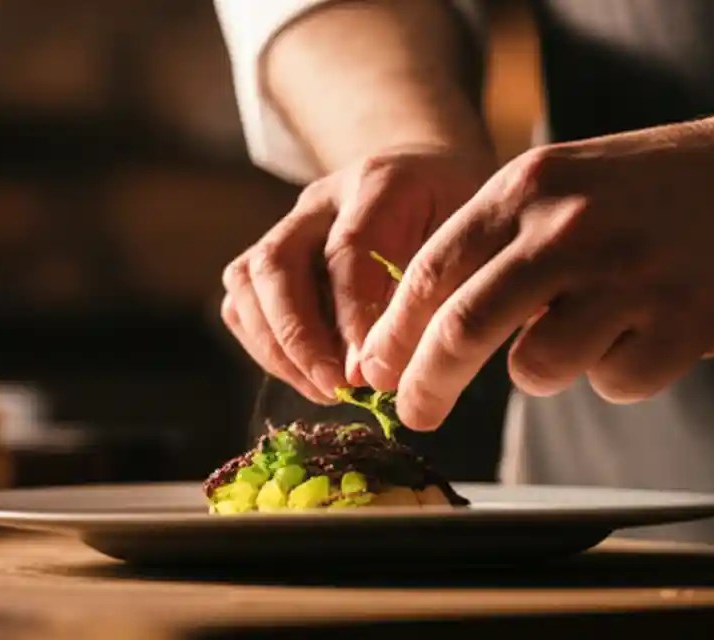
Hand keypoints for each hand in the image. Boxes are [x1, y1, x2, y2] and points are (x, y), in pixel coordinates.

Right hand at [220, 145, 493, 402]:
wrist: (431, 177)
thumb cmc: (459, 218)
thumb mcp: (471, 241)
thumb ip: (436, 294)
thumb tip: (390, 369)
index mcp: (382, 182)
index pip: (348, 249)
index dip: (353, 316)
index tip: (371, 371)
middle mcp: (323, 198)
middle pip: (277, 262)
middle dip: (300, 337)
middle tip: (337, 387)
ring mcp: (289, 224)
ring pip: (247, 281)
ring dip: (277, 347)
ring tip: (325, 389)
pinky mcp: (269, 254)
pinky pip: (242, 303)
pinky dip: (266, 348)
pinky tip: (309, 377)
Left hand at [360, 117, 713, 429]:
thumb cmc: (657, 187)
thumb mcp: (565, 182)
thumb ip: (498, 244)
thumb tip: (421, 329)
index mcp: (529, 187)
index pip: (433, 272)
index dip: (395, 330)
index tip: (375, 368)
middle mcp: (570, 228)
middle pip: (463, 329)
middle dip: (428, 384)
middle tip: (415, 411)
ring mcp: (629, 275)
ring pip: (539, 369)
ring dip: (548, 367)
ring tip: (595, 324)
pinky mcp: (685, 322)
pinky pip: (616, 383)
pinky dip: (622, 371)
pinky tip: (654, 326)